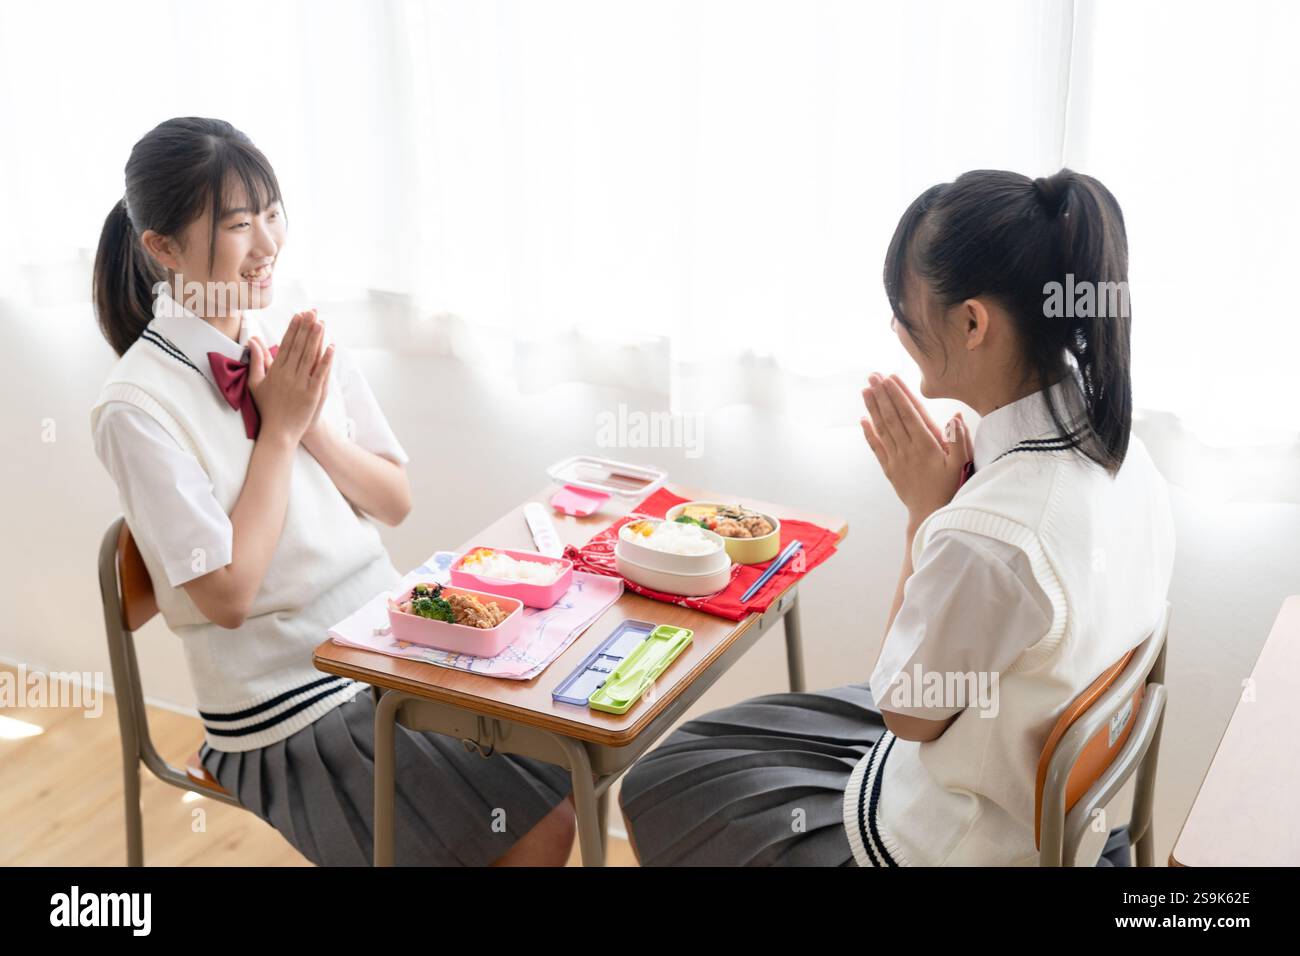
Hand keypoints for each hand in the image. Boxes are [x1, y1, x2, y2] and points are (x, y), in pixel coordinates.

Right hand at [248, 310, 333, 443]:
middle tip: (312, 312)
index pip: (286, 345)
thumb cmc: (267, 408)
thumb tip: (253, 341)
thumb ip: (256, 361)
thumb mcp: (256, 384)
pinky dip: (326, 360)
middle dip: (305, 328)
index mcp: (275, 371)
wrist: (279, 432)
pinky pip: (320, 373)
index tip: (298, 315)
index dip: (293, 329)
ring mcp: (300, 384)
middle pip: (298, 347)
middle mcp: (287, 375)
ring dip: (316, 338)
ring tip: (321, 322)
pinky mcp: (312, 394)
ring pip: (309, 357)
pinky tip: (331, 347)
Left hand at [859, 372, 972, 529]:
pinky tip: (862, 419)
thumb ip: (960, 440)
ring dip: (873, 408)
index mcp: (925, 445)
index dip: (898, 395)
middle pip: (892, 417)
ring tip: (866, 389)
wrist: (929, 513)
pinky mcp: (889, 468)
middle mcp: (907, 449)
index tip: (889, 379)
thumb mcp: (961, 464)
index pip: (908, 414)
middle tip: (873, 375)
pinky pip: (876, 447)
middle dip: (882, 394)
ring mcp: (896, 458)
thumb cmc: (948, 487)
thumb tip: (956, 417)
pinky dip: (868, 433)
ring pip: (882, 429)